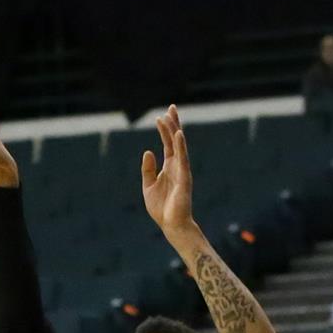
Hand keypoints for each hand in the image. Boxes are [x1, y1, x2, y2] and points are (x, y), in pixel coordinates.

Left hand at [141, 105, 195, 236]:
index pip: (168, 143)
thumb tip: (148, 151)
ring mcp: (182, 170)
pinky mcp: (184, 178)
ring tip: (170, 116)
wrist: (171, 225)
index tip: (162, 115)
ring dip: (174, 131)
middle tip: (171, 107)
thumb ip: (148, 169)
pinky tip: (178, 134)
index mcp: (169, 167)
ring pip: (179, 146)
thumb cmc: (162, 208)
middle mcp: (177, 165)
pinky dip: (181, 146)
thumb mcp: (148, 186)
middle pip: (175, 140)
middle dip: (173, 124)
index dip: (165, 129)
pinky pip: (183, 159)